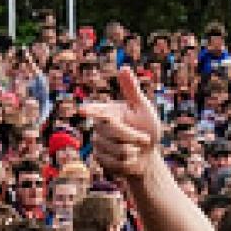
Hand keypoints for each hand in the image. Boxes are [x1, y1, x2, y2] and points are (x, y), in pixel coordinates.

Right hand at [82, 67, 163, 181]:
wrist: (148, 157)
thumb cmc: (147, 130)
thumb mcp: (143, 109)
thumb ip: (132, 91)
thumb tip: (124, 67)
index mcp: (108, 111)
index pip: (97, 110)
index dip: (90, 110)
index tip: (82, 109)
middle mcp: (99, 126)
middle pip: (113, 130)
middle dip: (133, 136)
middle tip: (145, 139)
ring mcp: (98, 143)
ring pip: (115, 148)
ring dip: (132, 151)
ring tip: (135, 150)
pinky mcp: (99, 158)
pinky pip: (113, 162)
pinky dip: (127, 163)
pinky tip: (130, 161)